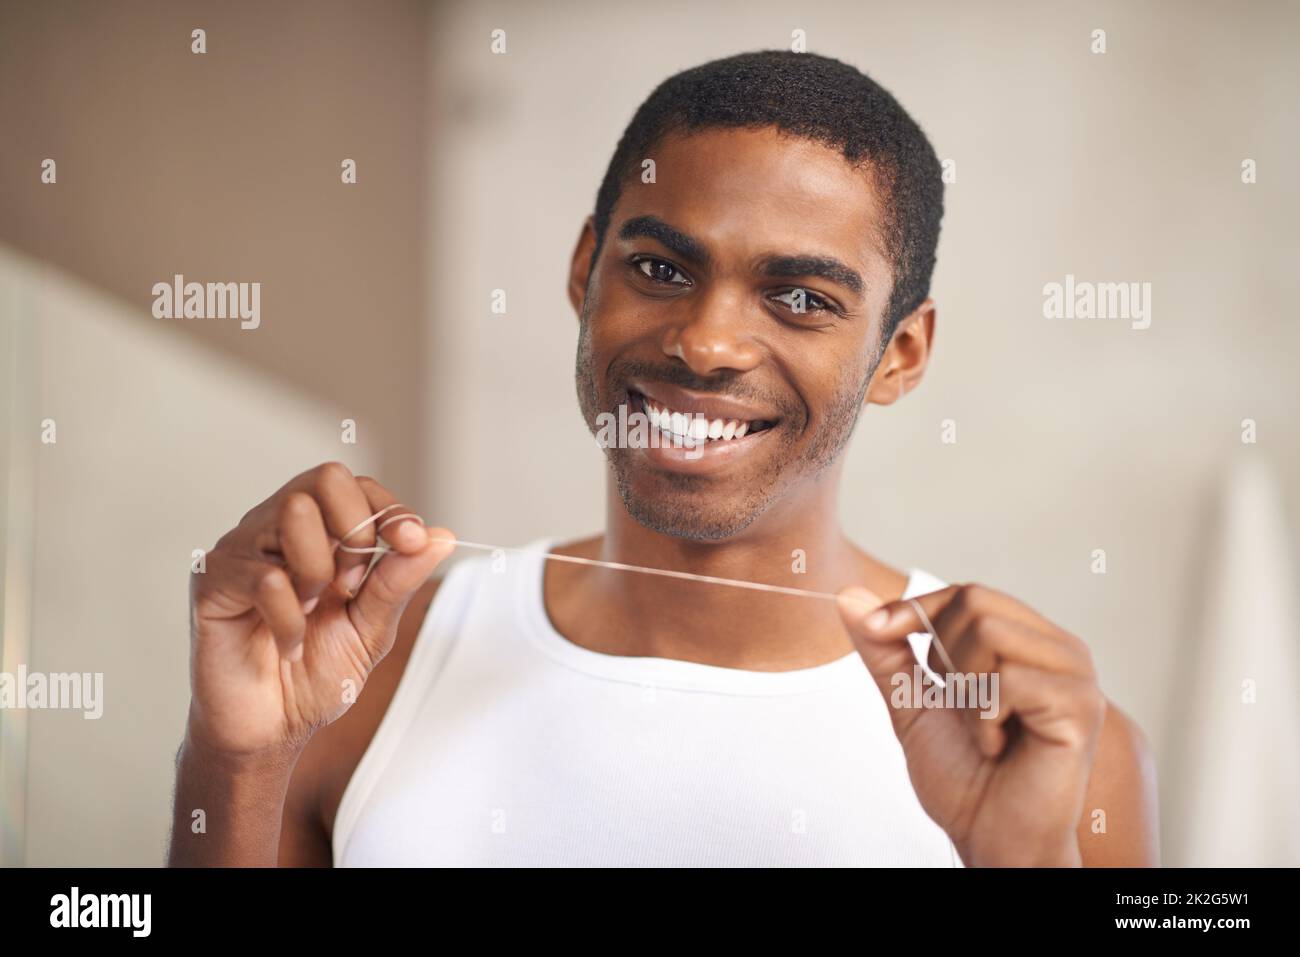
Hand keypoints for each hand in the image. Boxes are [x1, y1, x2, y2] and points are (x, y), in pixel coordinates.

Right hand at [187, 462, 454, 758]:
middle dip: (356, 530)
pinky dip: (289, 620)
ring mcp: (240, 550)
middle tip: (352, 586)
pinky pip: (264, 577)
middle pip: (324, 479)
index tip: (412, 543)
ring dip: (319, 571)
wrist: (271, 730)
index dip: (389, 509)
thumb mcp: (372, 627)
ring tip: (312, 611)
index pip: (352, 484)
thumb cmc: (315, 675)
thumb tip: (441, 537)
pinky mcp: (212, 581)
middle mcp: (275, 529)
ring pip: (294, 513)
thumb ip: (399, 580)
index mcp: (316, 533)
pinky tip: (287, 645)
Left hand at [836, 584, 1105, 866]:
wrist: (990, 837)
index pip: (967, 593)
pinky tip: (997, 746)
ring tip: (982, 729)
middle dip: (943, 657)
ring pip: (990, 632)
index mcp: (1027, 641)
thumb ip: (884, 648)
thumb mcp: (910, 700)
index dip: (916, 609)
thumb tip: (846, 593)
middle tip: (960, 708)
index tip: (878, 630)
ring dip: (965, 690)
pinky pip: (1008, 680)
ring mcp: (1075, 675)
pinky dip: (984, 718)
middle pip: (976, 601)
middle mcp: (1059, 648)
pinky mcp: (1080, 706)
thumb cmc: (963, 775)